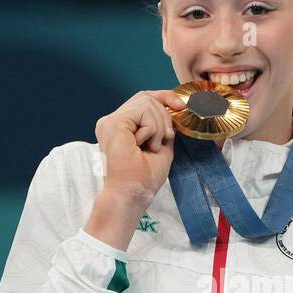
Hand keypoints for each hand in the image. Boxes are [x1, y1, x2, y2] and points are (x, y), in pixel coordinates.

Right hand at [85, 90, 186, 250]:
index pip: (143, 99)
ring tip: (151, 147)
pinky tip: (144, 145)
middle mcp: (112, 121)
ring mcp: (110, 121)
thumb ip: (164, 126)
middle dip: (165, 116)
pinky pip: (143, 110)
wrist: (132, 194)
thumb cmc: (144, 179)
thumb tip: (175, 108)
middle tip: (164, 140)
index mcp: (121, 127)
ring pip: (147, 102)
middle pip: (146, 97)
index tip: (181, 106)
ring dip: (159, 126)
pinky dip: (152, 128)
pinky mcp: (113, 123)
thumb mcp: (161, 145)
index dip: (165, 97)